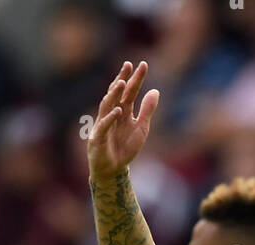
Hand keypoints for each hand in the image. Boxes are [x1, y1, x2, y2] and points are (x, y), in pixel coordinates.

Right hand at [88, 61, 158, 181]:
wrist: (113, 170)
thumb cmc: (125, 149)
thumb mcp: (141, 129)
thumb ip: (147, 110)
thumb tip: (156, 91)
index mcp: (123, 110)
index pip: (130, 91)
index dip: (136, 78)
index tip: (143, 64)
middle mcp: (112, 113)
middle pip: (117, 93)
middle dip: (123, 79)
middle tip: (129, 65)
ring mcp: (103, 123)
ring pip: (107, 105)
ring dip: (114, 94)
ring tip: (122, 82)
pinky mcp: (98, 137)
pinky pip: (104, 126)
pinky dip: (111, 118)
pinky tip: (118, 110)